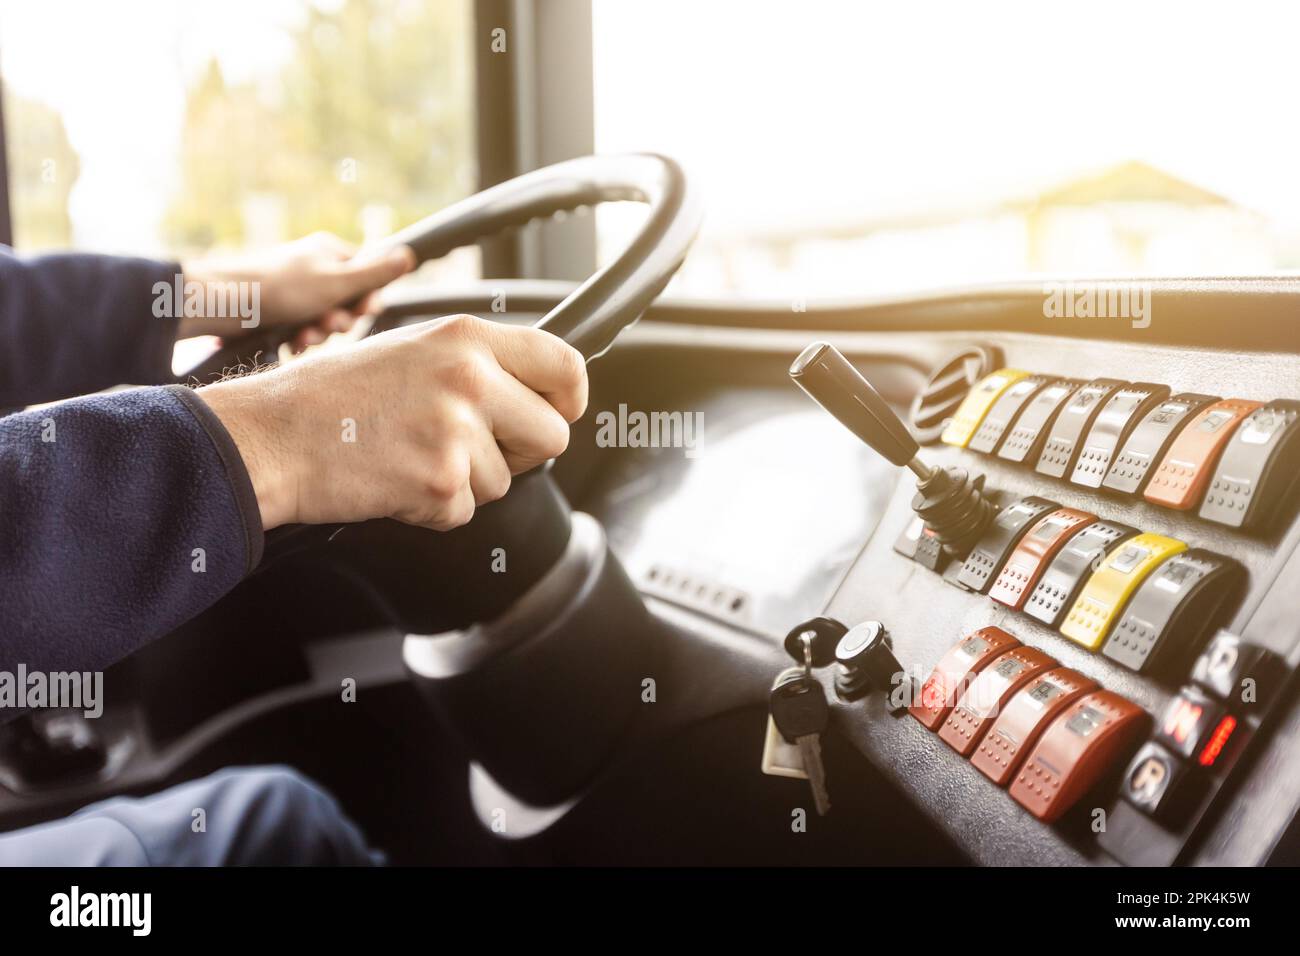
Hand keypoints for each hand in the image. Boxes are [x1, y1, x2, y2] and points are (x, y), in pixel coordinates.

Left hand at [180, 232, 416, 349]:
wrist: (223, 302)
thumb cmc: (280, 287)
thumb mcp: (336, 281)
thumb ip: (375, 273)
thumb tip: (409, 255)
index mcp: (330, 253)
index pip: (367, 277)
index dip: (367, 300)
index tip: (361, 312)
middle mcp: (315, 269)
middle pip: (347, 303)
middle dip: (339, 321)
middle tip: (327, 326)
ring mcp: (296, 291)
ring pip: (324, 320)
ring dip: (319, 334)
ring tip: (304, 338)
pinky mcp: (280, 312)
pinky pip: (303, 330)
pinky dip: (300, 339)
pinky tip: (291, 344)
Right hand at [198, 314, 587, 531]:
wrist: (270, 437)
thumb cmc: (331, 396)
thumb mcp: (413, 348)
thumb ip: (476, 364)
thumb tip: (533, 393)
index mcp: (467, 338)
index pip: (565, 365)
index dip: (570, 398)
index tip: (559, 411)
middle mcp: (470, 379)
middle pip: (552, 434)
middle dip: (520, 451)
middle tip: (469, 446)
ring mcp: (457, 433)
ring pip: (505, 480)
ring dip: (465, 481)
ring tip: (410, 454)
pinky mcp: (441, 484)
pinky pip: (466, 511)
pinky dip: (434, 508)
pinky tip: (396, 478)